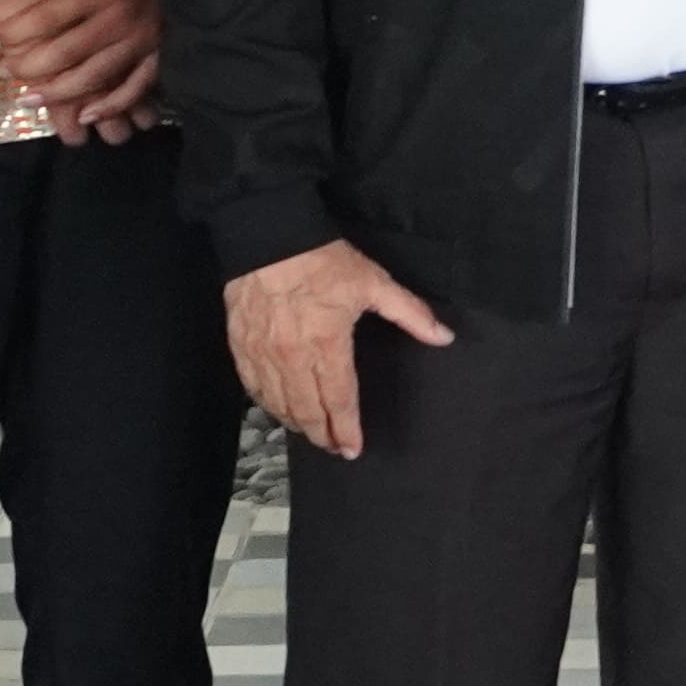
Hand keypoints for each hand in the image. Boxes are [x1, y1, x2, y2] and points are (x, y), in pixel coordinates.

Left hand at [0, 0, 160, 142]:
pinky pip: (135, 88)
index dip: (16, 33)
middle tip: (8, 73)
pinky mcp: (160, 53)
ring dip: (59, 94)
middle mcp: (119, 17)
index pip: (46, 18)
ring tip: (31, 101)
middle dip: (30, 68)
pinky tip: (86, 116)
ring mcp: (142, 40)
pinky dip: (111, 106)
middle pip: (66, 53)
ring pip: (95, 77)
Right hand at [225, 239, 453, 457]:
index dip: (347, 428)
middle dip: (322, 435)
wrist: (266, 236)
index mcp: (326, 345)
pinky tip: (278, 409)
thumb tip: (444, 337)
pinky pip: (254, 388)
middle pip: (307, 411)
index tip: (353, 449)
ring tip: (311, 432)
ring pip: (279, 404)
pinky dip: (268, 404)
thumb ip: (410, 313)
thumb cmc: (322, 260)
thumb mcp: (373, 282)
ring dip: (296, 424)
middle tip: (334, 448)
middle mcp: (292, 358)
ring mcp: (263, 355)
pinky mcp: (241, 347)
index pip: (339, 400)